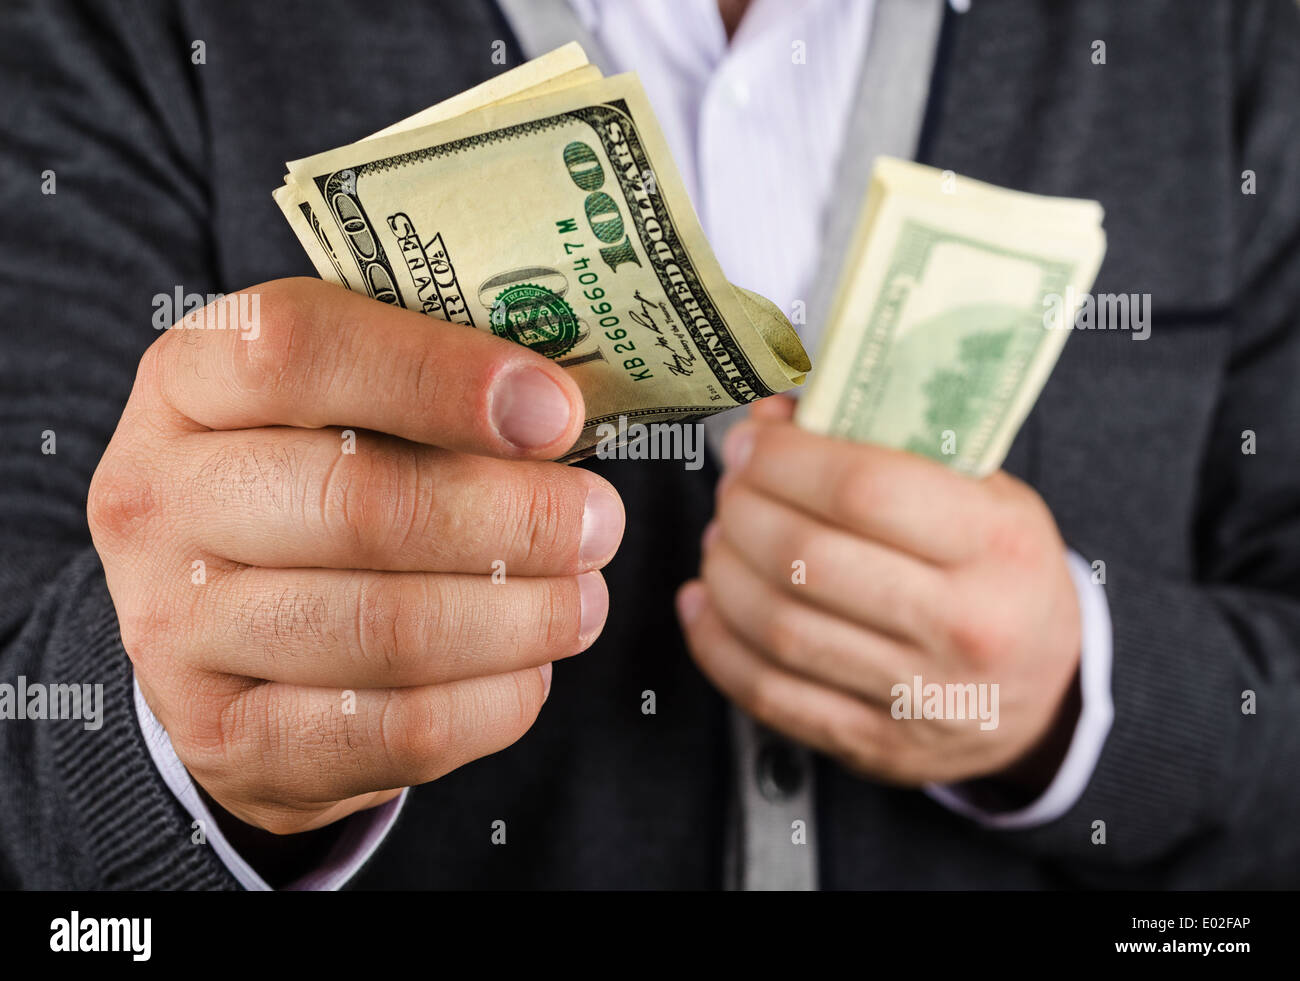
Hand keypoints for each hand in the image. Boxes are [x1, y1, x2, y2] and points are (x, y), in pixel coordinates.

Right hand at [88, 278, 624, 834]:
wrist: (217, 627)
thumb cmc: (314, 480)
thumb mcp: (342, 402)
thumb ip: (430, 386)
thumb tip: (558, 415)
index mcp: (189, 381)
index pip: (296, 350)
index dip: (440, 377)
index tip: (556, 412)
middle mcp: (158, 501)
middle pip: (359, 504)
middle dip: (515, 518)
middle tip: (600, 523)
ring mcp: (178, 630)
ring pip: (390, 630)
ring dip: (522, 617)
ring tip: (584, 599)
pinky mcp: (230, 739)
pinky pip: (398, 730)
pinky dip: (495, 700)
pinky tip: (531, 668)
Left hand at [677, 396, 1080, 788]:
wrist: (1048, 695)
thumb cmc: (1004, 575)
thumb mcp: (988, 495)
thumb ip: (894, 449)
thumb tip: (779, 418)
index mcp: (997, 546)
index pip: (865, 488)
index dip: (785, 458)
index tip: (750, 441)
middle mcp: (963, 626)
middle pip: (807, 557)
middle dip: (743, 509)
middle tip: (730, 487)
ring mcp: (917, 696)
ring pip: (780, 626)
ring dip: (724, 570)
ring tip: (719, 537)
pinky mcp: (874, 744)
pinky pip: (769, 693)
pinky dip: (716, 643)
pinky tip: (703, 603)